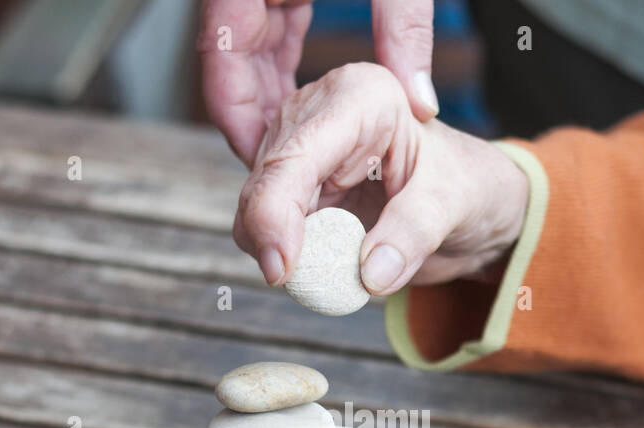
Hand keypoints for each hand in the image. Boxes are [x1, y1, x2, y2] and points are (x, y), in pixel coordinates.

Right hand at [199, 0, 438, 165]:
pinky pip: (271, 35)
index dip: (238, 124)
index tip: (262, 172)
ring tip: (301, 162)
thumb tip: (421, 107)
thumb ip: (404, 28)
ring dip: (273, 105)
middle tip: (283, 183)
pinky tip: (313, 112)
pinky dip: (288, 74)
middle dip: (255, 125)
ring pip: (250, 55)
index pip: (222, 65)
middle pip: (231, 68)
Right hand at [234, 62, 529, 293]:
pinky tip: (319, 261)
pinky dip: (284, 252)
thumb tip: (370, 274)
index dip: (275, 213)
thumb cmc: (468, 189)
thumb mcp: (453, 206)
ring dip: (277, 246)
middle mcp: (319, 112)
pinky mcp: (293, 183)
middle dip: (269, 235)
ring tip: (326, 269)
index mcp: (361, 97)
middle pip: (264, 180)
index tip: (281, 269)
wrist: (471, 204)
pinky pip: (266, 224)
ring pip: (256, 205)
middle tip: (292, 281)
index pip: (296, 156)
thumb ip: (413, 235)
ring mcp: (300, 147)